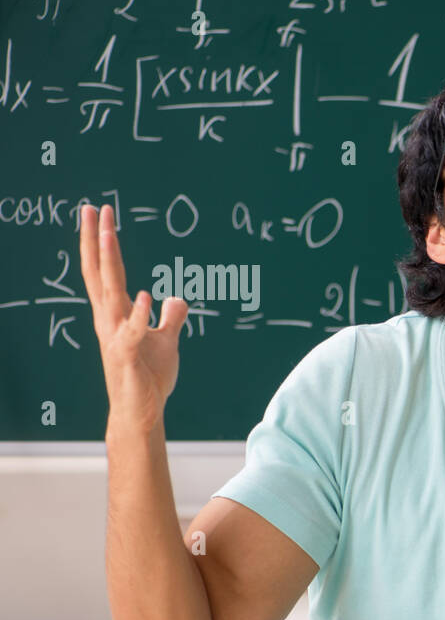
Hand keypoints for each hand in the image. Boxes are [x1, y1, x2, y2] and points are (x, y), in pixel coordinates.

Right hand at [79, 204, 188, 434]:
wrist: (141, 411)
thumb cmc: (148, 376)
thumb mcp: (166, 340)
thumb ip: (171, 318)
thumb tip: (176, 296)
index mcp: (117, 313)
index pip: (107, 270)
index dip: (102, 241)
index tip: (99, 213)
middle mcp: (110, 320)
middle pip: (100, 272)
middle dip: (96, 240)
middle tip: (94, 208)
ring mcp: (116, 337)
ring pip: (109, 294)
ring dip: (109, 264)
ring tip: (107, 235)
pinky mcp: (127, 357)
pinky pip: (132, 332)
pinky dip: (138, 315)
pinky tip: (146, 296)